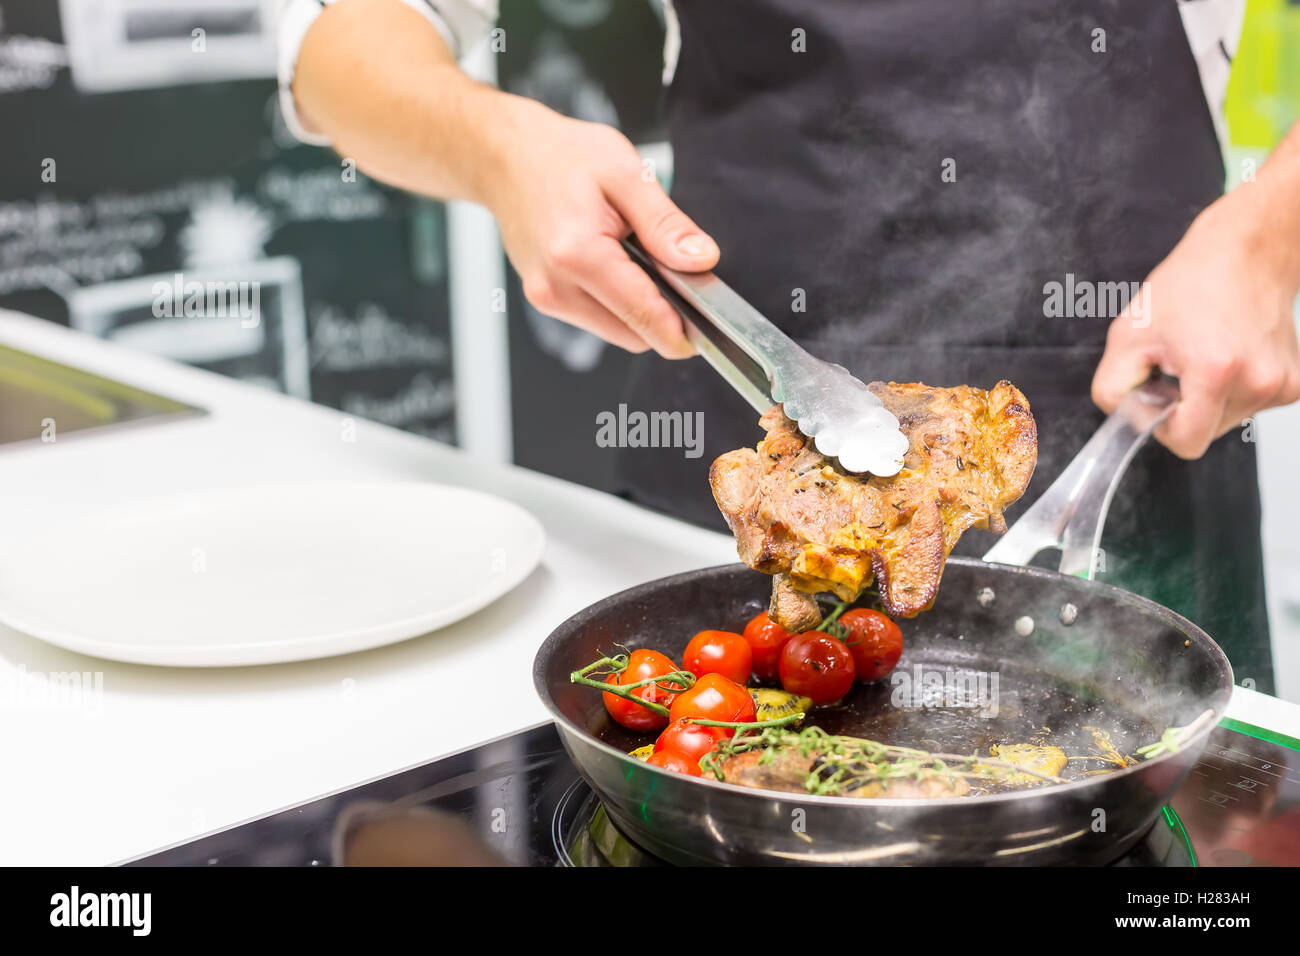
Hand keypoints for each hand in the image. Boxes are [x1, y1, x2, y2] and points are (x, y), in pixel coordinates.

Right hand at [479, 97, 718, 356]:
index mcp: (578, 255)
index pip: (643, 318)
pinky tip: (613, 261)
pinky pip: (598, 319)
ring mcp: (546, 298)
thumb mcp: (626, 174)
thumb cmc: (561, 157)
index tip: (708, 323)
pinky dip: (617, 301)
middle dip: (662, 312)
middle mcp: (555, 287)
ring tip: (634, 254)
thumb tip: (701, 261)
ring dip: (638, 307)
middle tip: (673, 267)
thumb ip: (665, 223)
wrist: (504, 157)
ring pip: (617, 331)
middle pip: (633, 334)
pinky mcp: (545, 300)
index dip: (682, 329)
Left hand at [1091, 190, 1299, 457]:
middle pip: (1207, 433)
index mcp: (1216, 371)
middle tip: (1180, 364)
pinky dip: (1234, 390)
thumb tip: (1128, 420)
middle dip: (1185, 408)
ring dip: (1209, 398)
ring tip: (1206, 353)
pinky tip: (1230, 354)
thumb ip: (1112, 389)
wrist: (1247, 253)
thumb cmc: (1189, 286)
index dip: (1162, 427)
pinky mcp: (1296, 383)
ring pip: (1228, 421)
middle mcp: (1259, 382)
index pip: (1187, 444)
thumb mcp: (1127, 335)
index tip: (1158, 397)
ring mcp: (1283, 384)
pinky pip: (1250, 406)